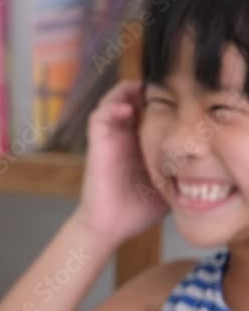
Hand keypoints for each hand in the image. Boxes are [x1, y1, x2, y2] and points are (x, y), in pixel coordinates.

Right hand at [76, 80, 169, 245]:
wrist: (110, 225)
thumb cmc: (139, 208)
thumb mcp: (171, 182)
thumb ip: (184, 168)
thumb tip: (213, 163)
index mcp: (141, 141)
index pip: (151, 109)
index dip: (164, 98)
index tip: (183, 94)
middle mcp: (124, 134)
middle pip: (134, 98)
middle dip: (150, 89)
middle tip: (168, 84)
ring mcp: (110, 136)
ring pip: (115, 99)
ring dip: (129, 91)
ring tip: (147, 89)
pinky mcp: (97, 142)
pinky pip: (100, 115)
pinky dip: (113, 105)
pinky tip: (130, 108)